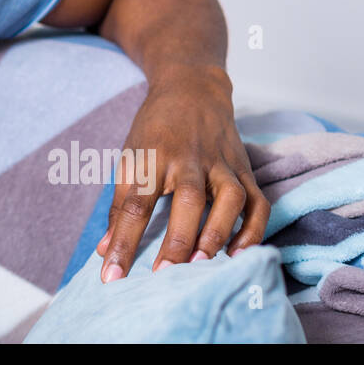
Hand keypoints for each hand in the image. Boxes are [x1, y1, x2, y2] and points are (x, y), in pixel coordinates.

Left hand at [95, 64, 268, 281]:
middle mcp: (188, 159)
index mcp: (152, 157)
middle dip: (176, 238)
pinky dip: (253, 229)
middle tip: (164, 274)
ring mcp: (220, 163)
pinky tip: (239, 254)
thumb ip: (119, 207)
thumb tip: (105, 251)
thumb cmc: (154, 131)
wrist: (192, 89)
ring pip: (228, 197)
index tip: (111, 275)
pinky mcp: (244, 169)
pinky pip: (258, 201)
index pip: (134, 203)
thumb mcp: (129, 158)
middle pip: (185, 198)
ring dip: (218, 231)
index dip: (122, 241)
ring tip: (204, 266)